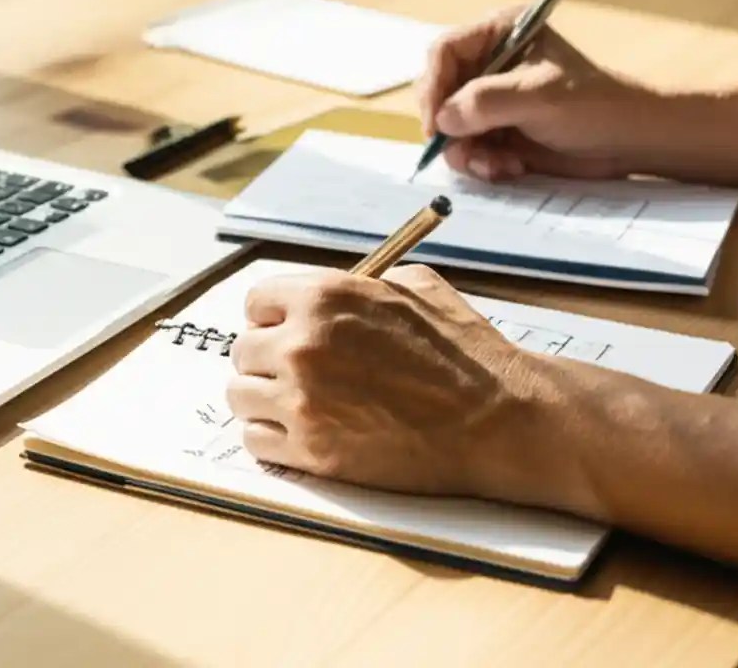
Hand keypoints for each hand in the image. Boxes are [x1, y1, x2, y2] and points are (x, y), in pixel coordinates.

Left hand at [226, 265, 539, 497]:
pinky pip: (255, 440)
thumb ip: (362, 286)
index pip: (256, 303)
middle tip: (292, 374)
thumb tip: (329, 294)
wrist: (497, 420)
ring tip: (292, 405)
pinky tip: (296, 433)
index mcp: (324, 298)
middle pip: (244, 352)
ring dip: (261, 400)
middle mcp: (303, 345)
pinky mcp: (311, 450)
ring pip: (240, 396)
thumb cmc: (464, 356)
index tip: (283, 333)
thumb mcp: (417, 289)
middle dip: (266, 361)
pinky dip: (270, 438)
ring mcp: (302, 400)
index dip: (272, 319)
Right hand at [418, 5, 652, 181]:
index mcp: (500, 34)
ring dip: (468, 153)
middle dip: (451, 129)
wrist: (627, 143)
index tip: (437, 124)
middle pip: (439, 93)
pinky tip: (510, 168)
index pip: (444, 53)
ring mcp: (490, 101)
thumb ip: (486, 103)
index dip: (433, 87)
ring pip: (449, 128)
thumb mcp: (539, 97)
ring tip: (499, 165)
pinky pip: (465, 150)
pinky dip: (481, 164)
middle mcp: (489, 64)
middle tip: (468, 153)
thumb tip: (442, 120)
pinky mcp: (496, 131)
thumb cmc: (593, 106)